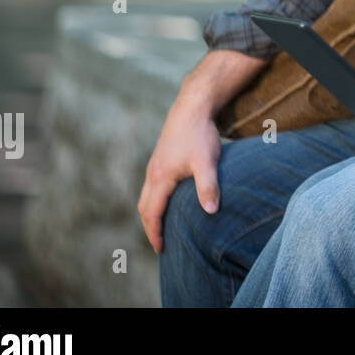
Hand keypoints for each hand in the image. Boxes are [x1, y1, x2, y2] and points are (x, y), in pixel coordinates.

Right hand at [138, 91, 222, 253]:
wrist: (193, 106)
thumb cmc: (199, 134)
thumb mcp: (207, 162)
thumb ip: (208, 187)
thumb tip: (210, 212)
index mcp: (160, 177)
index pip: (152, 213)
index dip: (155, 233)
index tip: (161, 249)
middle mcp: (153, 172)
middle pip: (144, 207)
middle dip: (150, 226)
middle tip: (160, 243)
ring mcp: (155, 164)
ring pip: (147, 195)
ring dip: (151, 213)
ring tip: (163, 226)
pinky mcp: (161, 157)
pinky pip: (153, 185)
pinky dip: (155, 199)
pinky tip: (170, 201)